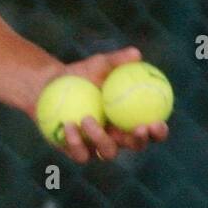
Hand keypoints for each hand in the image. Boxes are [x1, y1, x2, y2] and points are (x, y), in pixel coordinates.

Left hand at [58, 45, 169, 165]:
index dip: (158, 132)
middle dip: (139, 141)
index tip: (156, 123)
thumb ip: (116, 61)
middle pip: (135, 145)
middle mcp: (117, 137)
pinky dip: (74, 141)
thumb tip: (136, 54)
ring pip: (106, 152)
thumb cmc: (81, 74)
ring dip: (100, 138)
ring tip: (86, 118)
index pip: (150, 130)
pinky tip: (68, 125)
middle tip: (137, 128)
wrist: (50, 86)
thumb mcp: (98, 64)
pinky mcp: (75, 151)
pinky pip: (79, 153)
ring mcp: (97, 147)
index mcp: (129, 119)